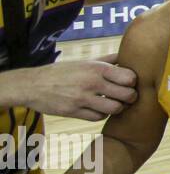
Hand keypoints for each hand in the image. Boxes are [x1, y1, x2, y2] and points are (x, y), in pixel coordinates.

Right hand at [0, 55, 136, 120]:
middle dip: (131, 97)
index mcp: (96, 68)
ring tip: (115, 103)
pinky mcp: (74, 112)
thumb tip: (127, 56)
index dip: (133, 82)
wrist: (32, 84)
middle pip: (126, 95)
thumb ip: (108, 60)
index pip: (129, 77)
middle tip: (127, 96)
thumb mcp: (85, 61)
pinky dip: (103, 114)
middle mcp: (91, 83)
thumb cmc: (62, 72)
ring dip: (118, 108)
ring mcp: (82, 99)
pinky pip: (98, 117)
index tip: (129, 82)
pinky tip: (100, 109)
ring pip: (115, 109)